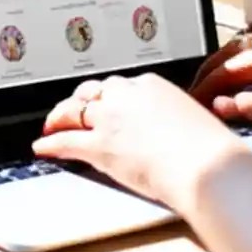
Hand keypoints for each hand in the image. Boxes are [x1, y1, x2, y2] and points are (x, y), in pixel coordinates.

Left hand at [32, 74, 251, 209]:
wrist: (205, 166)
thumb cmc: (209, 149)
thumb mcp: (193, 120)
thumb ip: (175, 120)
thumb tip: (173, 131)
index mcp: (152, 85)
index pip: (122, 86)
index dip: (110, 97)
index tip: (107, 103)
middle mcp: (127, 96)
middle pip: (94, 91)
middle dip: (81, 100)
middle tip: (73, 108)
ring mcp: (110, 120)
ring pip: (75, 111)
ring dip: (60, 117)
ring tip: (51, 124)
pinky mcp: (100, 145)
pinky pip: (67, 141)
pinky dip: (51, 144)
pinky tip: (43, 148)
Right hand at [189, 32, 251, 134]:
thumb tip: (219, 106)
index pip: (229, 67)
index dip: (207, 86)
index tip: (191, 103)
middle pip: (234, 52)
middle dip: (211, 73)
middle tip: (195, 95)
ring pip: (249, 50)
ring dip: (228, 68)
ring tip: (214, 90)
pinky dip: (247, 67)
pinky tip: (246, 84)